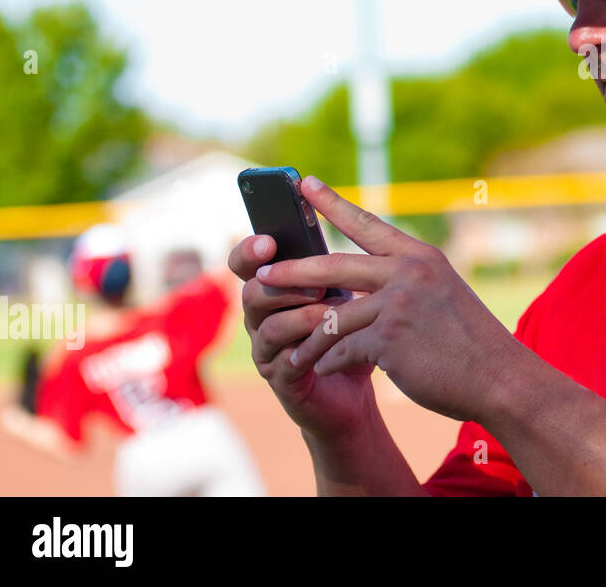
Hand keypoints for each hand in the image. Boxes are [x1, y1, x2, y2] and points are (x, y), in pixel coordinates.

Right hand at [227, 232, 377, 440]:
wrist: (359, 390)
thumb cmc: (352, 331)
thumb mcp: (349, 290)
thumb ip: (337, 262)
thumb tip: (341, 214)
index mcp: (276, 288)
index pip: (246, 261)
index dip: (249, 249)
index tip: (269, 238)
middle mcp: (261, 316)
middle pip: (250, 290)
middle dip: (280, 281)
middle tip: (315, 279)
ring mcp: (266, 348)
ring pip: (264, 323)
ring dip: (299, 312)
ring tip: (329, 306)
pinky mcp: (278, 377)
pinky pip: (280, 358)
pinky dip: (306, 345)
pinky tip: (330, 341)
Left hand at [252, 176, 523, 424]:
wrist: (500, 378)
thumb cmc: (471, 343)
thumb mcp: (443, 295)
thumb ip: (407, 281)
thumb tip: (365, 280)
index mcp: (422, 257)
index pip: (368, 224)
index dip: (332, 204)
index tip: (304, 183)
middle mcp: (409, 272)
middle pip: (334, 266)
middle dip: (293, 271)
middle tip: (261, 275)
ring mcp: (398, 304)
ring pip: (332, 316)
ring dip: (307, 336)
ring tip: (288, 349)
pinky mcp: (390, 339)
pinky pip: (342, 349)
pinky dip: (328, 361)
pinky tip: (320, 370)